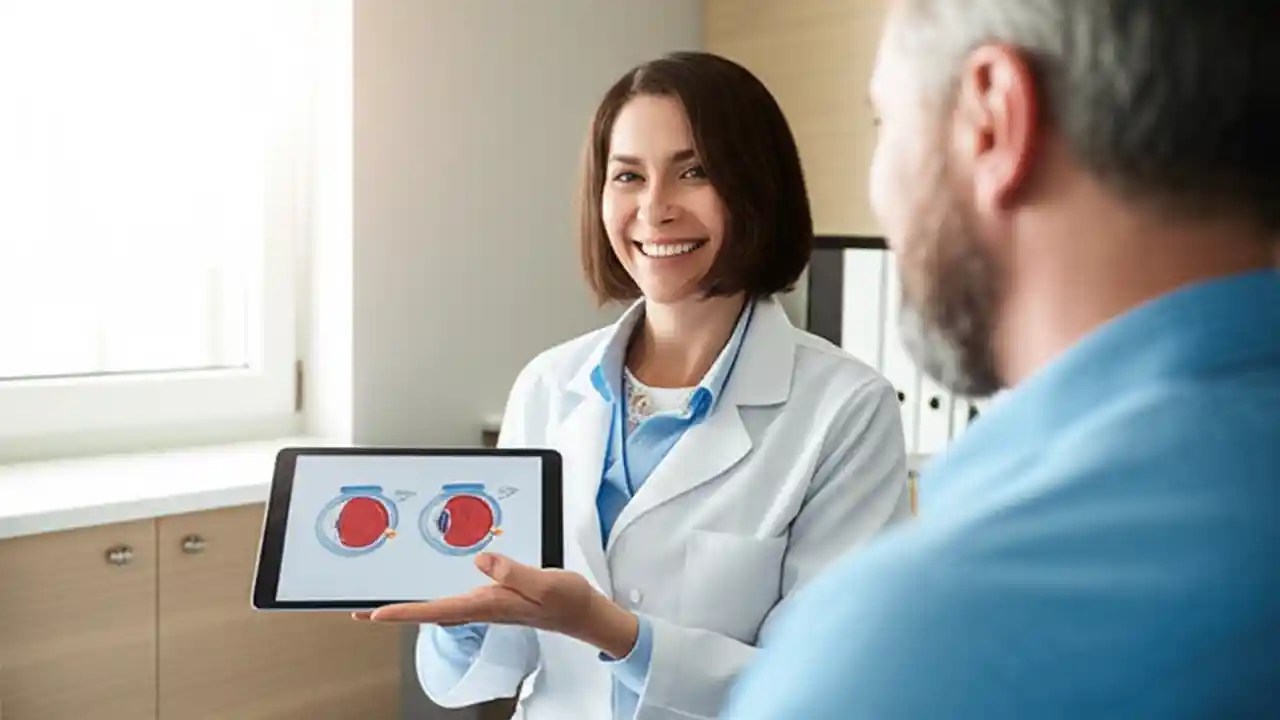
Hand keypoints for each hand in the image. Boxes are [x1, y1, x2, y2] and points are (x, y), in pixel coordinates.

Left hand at [353, 552, 639, 658]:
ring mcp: (486, 604)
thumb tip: (480, 561)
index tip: (374, 614)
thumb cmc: (566, 601)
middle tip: (360, 612)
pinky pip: (456, 596)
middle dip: (395, 612)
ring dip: (410, 604)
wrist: (583, 613)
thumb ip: (512, 572)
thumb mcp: (543, 583)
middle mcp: (481, 606)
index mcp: (488, 604)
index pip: (436, 610)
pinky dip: (434, 595)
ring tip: (382, 602)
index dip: (403, 612)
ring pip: (439, 605)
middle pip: (428, 611)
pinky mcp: (494, 597)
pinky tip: (428, 587)